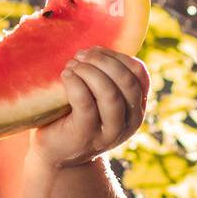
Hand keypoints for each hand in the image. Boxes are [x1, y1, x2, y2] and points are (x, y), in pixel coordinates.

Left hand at [30, 47, 149, 170]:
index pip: (140, 73)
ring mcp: (109, 133)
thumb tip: (95, 43)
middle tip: (79, 55)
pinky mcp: (86, 136)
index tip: (95, 51)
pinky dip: (76, 84)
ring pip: (110, 94)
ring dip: (90, 72)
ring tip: (71, 65)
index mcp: (136, 107)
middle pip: (127, 81)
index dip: (118, 56)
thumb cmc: (75, 116)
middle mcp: (129, 122)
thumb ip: (105, 75)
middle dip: (103, 61)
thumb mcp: (98, 96)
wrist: (57, 154)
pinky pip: (86, 104)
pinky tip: (65, 76)